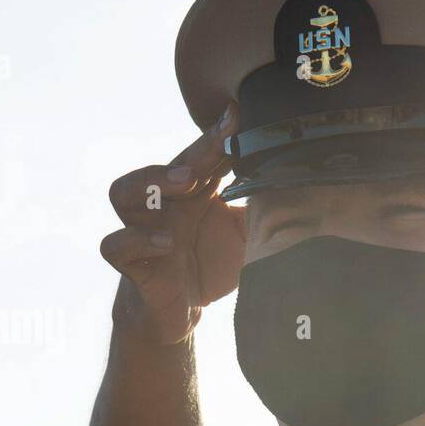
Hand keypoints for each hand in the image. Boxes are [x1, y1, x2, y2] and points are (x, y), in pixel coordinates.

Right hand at [100, 103, 245, 343]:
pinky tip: (166, 242)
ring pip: (124, 192)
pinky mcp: (130, 262)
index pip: (202, 157)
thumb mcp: (247, 237)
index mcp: (193, 193)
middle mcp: (165, 204)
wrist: (180, 311)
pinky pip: (116, 244)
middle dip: (194, 153)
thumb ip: (268, 211)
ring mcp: (142, 229)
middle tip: (219, 145)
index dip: (217, 136)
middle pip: (170, 167)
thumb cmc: (212, 265)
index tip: (239, 114)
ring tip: (186, 185)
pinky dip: (136, 239)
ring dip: (153, 183)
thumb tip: (309, 188)